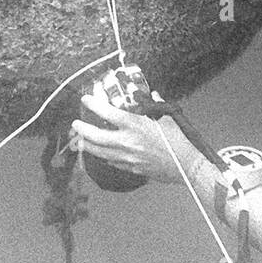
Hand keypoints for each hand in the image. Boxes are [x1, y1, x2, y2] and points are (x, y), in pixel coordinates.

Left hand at [71, 89, 202, 184]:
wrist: (185, 166)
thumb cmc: (178, 142)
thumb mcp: (167, 118)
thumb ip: (156, 105)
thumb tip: (152, 94)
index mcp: (136, 125)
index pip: (108, 113)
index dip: (94, 105)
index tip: (86, 99)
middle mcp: (128, 142)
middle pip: (97, 136)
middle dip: (83, 130)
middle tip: (76, 124)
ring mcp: (128, 157)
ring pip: (100, 152)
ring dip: (88, 145)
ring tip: (80, 140)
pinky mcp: (131, 168)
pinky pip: (112, 162)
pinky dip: (104, 156)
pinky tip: (101, 153)